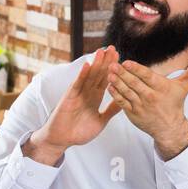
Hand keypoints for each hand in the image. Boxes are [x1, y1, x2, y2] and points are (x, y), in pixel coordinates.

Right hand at [24, 47, 121, 165]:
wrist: (62, 140)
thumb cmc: (79, 132)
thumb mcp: (101, 120)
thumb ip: (111, 110)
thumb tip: (125, 102)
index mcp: (95, 97)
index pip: (106, 80)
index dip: (113, 69)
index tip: (121, 58)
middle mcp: (87, 92)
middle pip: (99, 74)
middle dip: (106, 61)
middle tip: (113, 48)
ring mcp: (78, 94)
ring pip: (89, 76)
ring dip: (96, 63)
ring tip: (103, 51)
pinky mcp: (70, 97)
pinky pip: (77, 84)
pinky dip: (82, 75)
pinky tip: (88, 65)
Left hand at [107, 58, 187, 159]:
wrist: (169, 127)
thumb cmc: (175, 104)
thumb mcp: (184, 87)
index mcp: (161, 88)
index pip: (147, 76)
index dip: (136, 69)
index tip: (126, 62)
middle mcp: (150, 97)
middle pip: (134, 83)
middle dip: (122, 73)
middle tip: (112, 64)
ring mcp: (140, 106)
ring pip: (126, 92)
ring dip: (116, 82)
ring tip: (108, 72)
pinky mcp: (133, 114)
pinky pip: (122, 102)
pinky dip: (115, 94)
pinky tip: (109, 85)